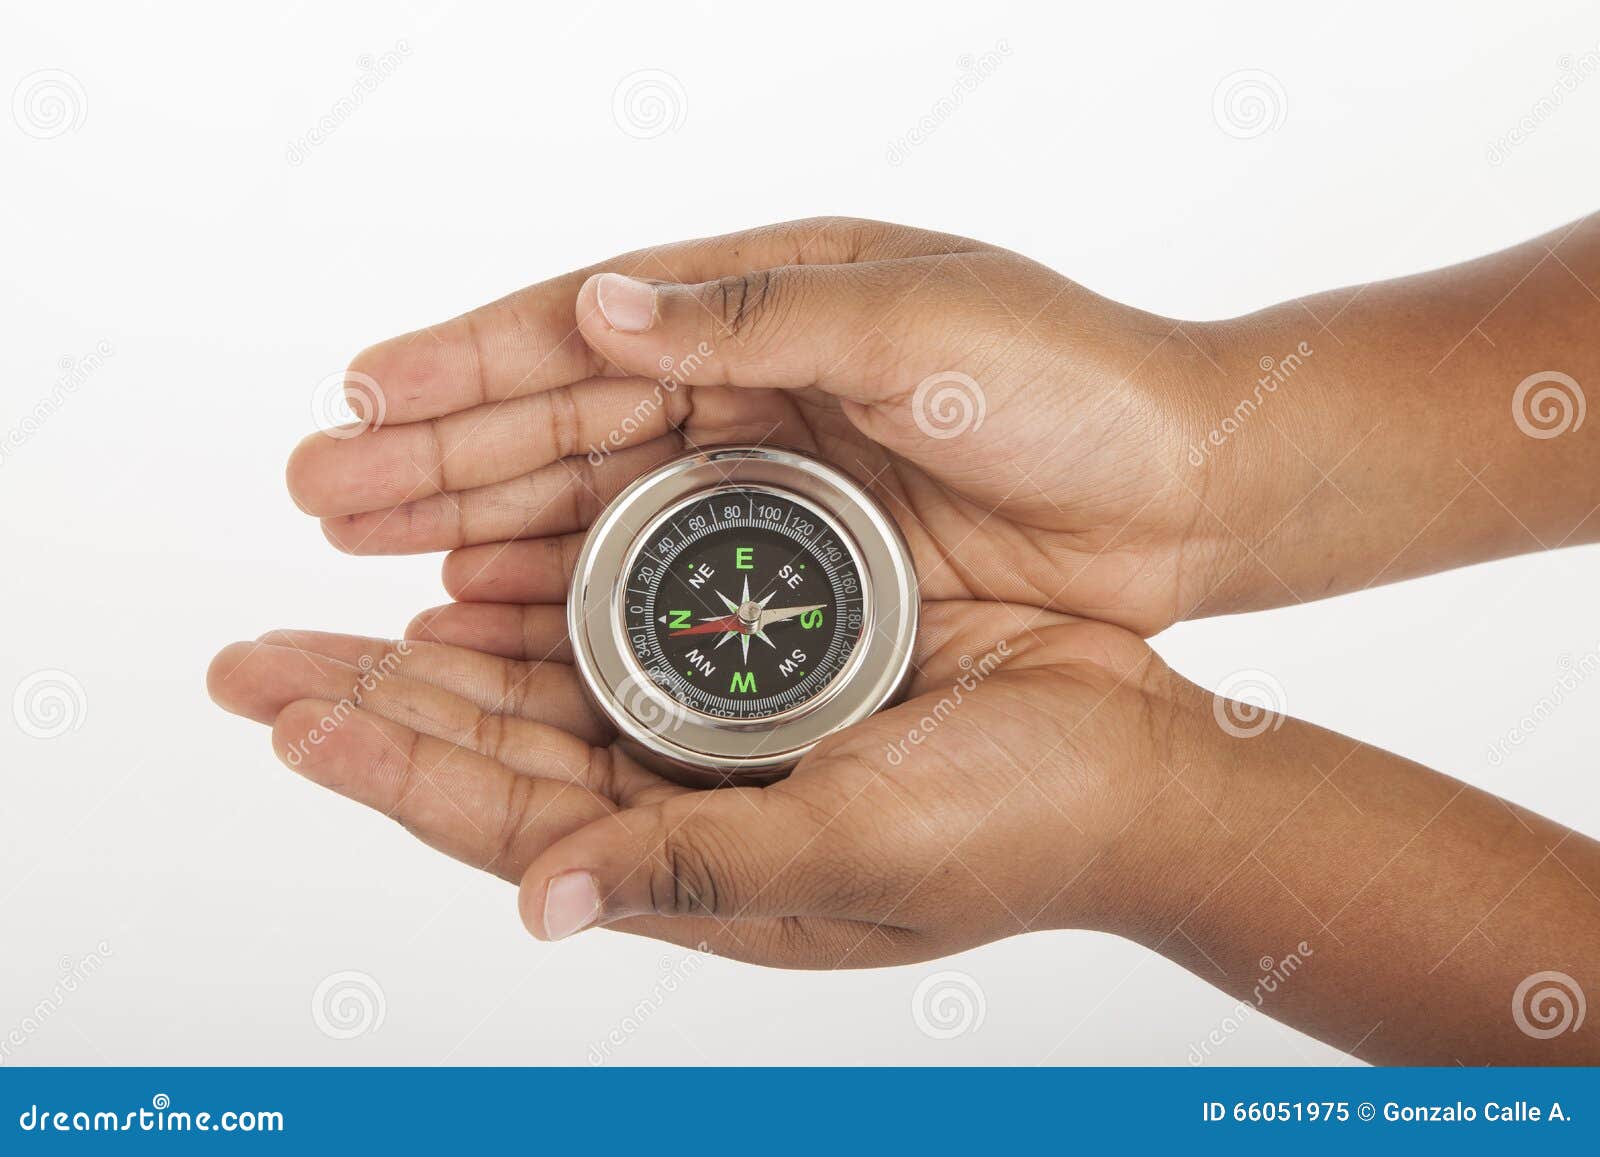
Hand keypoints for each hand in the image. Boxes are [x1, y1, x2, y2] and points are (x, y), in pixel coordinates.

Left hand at [207, 606, 1180, 965]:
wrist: (1130, 760)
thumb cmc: (1011, 829)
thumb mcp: (850, 856)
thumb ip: (693, 868)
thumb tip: (542, 905)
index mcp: (692, 864)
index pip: (506, 818)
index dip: (392, 769)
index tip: (289, 714)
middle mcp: (687, 799)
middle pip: (495, 749)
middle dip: (371, 705)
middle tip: (255, 655)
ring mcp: (724, 729)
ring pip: (544, 686)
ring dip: (437, 652)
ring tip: (331, 615)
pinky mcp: (768, 659)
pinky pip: (629, 628)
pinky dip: (550, 601)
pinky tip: (484, 573)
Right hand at [285, 217, 1235, 636]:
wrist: (1184, 488)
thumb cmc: (1074, 383)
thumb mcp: (920, 326)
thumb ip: (759, 318)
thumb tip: (599, 305)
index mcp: (771, 296)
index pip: (589, 323)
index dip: (469, 360)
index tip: (361, 392)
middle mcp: (751, 379)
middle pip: (564, 417)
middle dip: (440, 454)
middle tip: (320, 492)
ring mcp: (766, 473)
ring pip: (591, 499)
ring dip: (478, 523)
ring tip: (370, 552)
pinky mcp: (796, 557)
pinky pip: (655, 573)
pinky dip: (569, 586)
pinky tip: (489, 602)